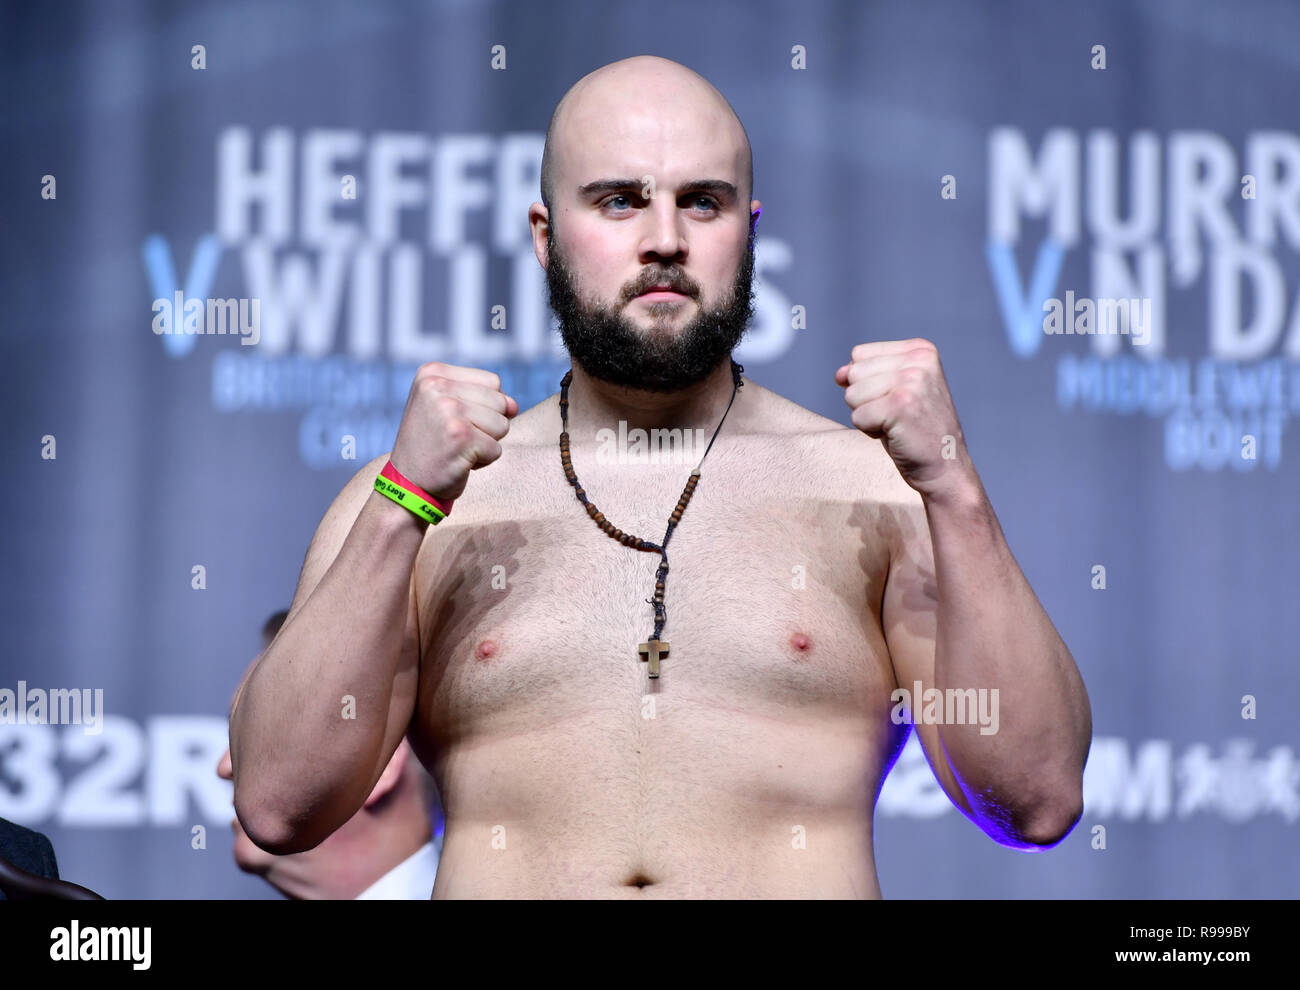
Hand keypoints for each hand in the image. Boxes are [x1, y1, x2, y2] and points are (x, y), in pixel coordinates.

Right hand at [389, 362, 518, 502]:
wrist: (407, 483)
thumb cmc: (433, 444)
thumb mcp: (448, 406)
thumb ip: (484, 398)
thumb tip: (514, 406)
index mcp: (432, 373)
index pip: (493, 382)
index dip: (484, 406)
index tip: (453, 420)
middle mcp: (437, 386)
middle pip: (500, 402)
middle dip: (486, 425)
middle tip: (454, 437)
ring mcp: (449, 410)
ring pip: (503, 425)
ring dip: (485, 443)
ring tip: (456, 448)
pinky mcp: (461, 437)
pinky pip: (497, 449)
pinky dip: (483, 461)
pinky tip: (457, 461)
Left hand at [835, 338, 973, 500]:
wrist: (945, 466)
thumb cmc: (916, 430)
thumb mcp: (892, 392)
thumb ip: (866, 375)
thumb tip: (839, 373)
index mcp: (920, 349)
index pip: (860, 355)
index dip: (868, 382)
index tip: (898, 399)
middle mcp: (919, 360)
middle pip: (854, 372)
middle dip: (866, 399)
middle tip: (898, 414)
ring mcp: (911, 381)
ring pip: (852, 394)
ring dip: (868, 415)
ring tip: (897, 424)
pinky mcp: (900, 405)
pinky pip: (857, 417)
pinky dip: (870, 431)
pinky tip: (896, 434)